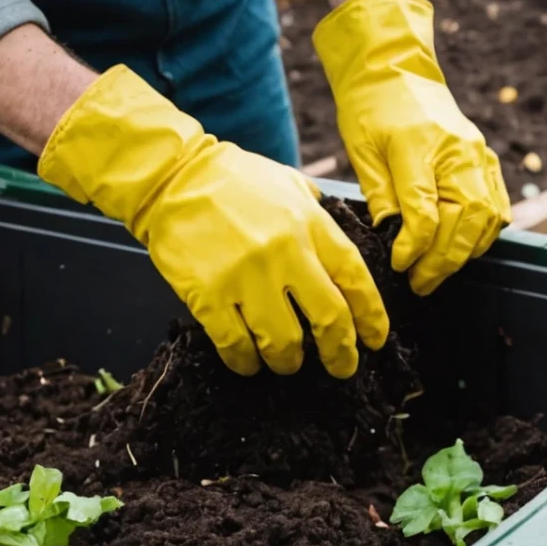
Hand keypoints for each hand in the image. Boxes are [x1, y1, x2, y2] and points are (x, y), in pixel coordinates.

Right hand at [37, 66, 388, 377]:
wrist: (171, 177)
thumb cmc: (229, 180)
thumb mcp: (286, 183)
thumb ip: (315, 213)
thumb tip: (332, 244)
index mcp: (310, 224)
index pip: (355, 278)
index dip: (371, 316)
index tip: (375, 339)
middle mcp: (285, 252)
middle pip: (329, 319)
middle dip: (340, 353)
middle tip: (341, 368)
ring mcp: (246, 276)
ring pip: (284, 343)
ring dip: (288, 362)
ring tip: (285, 363)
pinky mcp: (210, 295)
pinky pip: (236, 345)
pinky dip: (246, 362)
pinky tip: (247, 362)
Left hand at [314, 0, 509, 295]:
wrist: (396, 69)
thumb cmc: (372, 109)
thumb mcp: (362, 151)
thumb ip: (380, 194)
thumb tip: (393, 236)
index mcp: (420, 146)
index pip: (426, 212)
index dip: (414, 247)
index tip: (399, 264)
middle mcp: (458, 151)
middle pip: (464, 220)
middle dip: (443, 260)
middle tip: (420, 282)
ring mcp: (479, 155)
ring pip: (487, 218)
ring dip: (464, 253)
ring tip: (436, 272)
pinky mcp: (487, 160)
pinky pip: (498, 206)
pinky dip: (484, 234)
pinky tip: (462, 249)